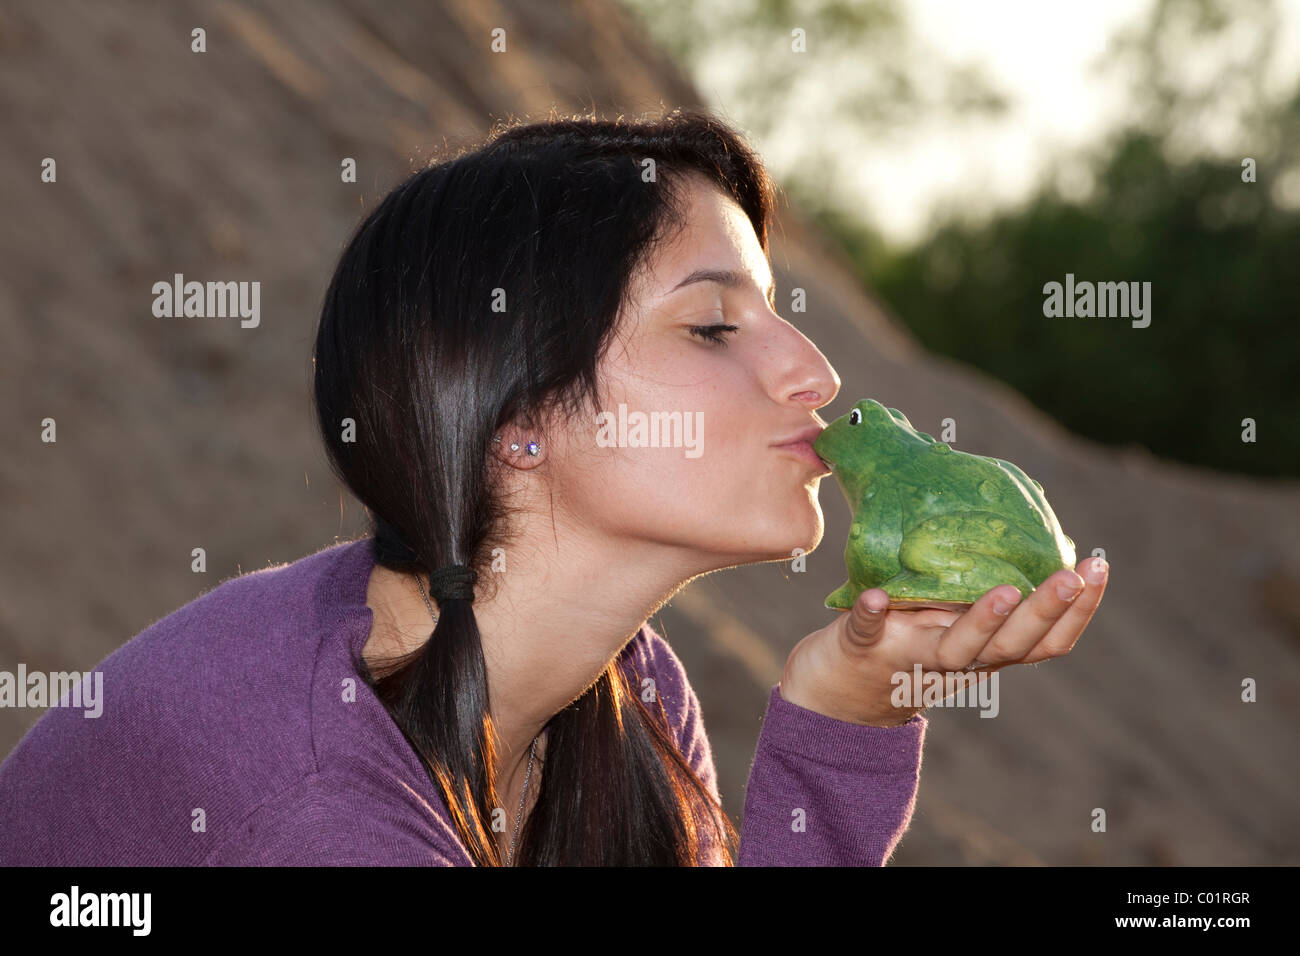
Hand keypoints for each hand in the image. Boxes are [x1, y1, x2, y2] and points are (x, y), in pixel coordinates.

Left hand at [780, 557, 1108, 726]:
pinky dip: (870, 614)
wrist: (839, 695)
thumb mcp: (952, 616)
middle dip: (1047, 612)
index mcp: (986, 650)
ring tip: (1006, 591)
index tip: (1099, 567)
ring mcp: (911, 657)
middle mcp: (958, 660)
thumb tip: (1023, 530)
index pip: (1047, 640)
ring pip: (957, 649)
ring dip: (983, 622)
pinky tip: (872, 595)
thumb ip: (981, 586)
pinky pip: (866, 632)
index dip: (1079, 610)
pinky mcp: (861, 649)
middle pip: (1014, 647)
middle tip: (1072, 577)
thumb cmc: (907, 640)